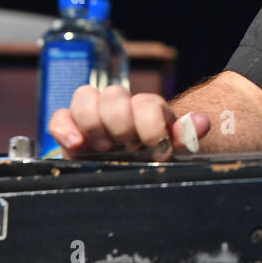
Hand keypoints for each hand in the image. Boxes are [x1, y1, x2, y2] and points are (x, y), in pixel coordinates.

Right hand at [49, 84, 208, 159]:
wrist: (133, 167)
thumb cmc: (155, 156)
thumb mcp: (174, 149)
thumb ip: (187, 135)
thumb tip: (202, 122)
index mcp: (148, 109)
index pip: (147, 103)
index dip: (151, 126)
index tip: (157, 149)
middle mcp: (120, 107)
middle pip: (114, 95)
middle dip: (121, 124)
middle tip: (128, 147)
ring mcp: (94, 116)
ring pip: (84, 96)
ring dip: (93, 123)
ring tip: (104, 148)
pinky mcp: (71, 129)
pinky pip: (59, 117)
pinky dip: (64, 128)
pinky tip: (77, 144)